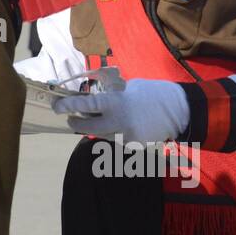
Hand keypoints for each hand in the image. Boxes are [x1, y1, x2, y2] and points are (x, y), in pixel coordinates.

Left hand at [60, 78, 188, 142]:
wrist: (179, 110)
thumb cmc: (153, 93)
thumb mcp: (129, 87)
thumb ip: (111, 95)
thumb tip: (95, 101)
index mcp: (116, 102)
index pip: (86, 104)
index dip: (69, 106)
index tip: (56, 107)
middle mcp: (118, 121)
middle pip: (87, 127)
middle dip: (76, 123)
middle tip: (70, 119)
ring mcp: (126, 136)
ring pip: (101, 136)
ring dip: (95, 128)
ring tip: (96, 121)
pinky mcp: (134, 146)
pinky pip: (116, 141)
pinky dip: (114, 134)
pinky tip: (121, 127)